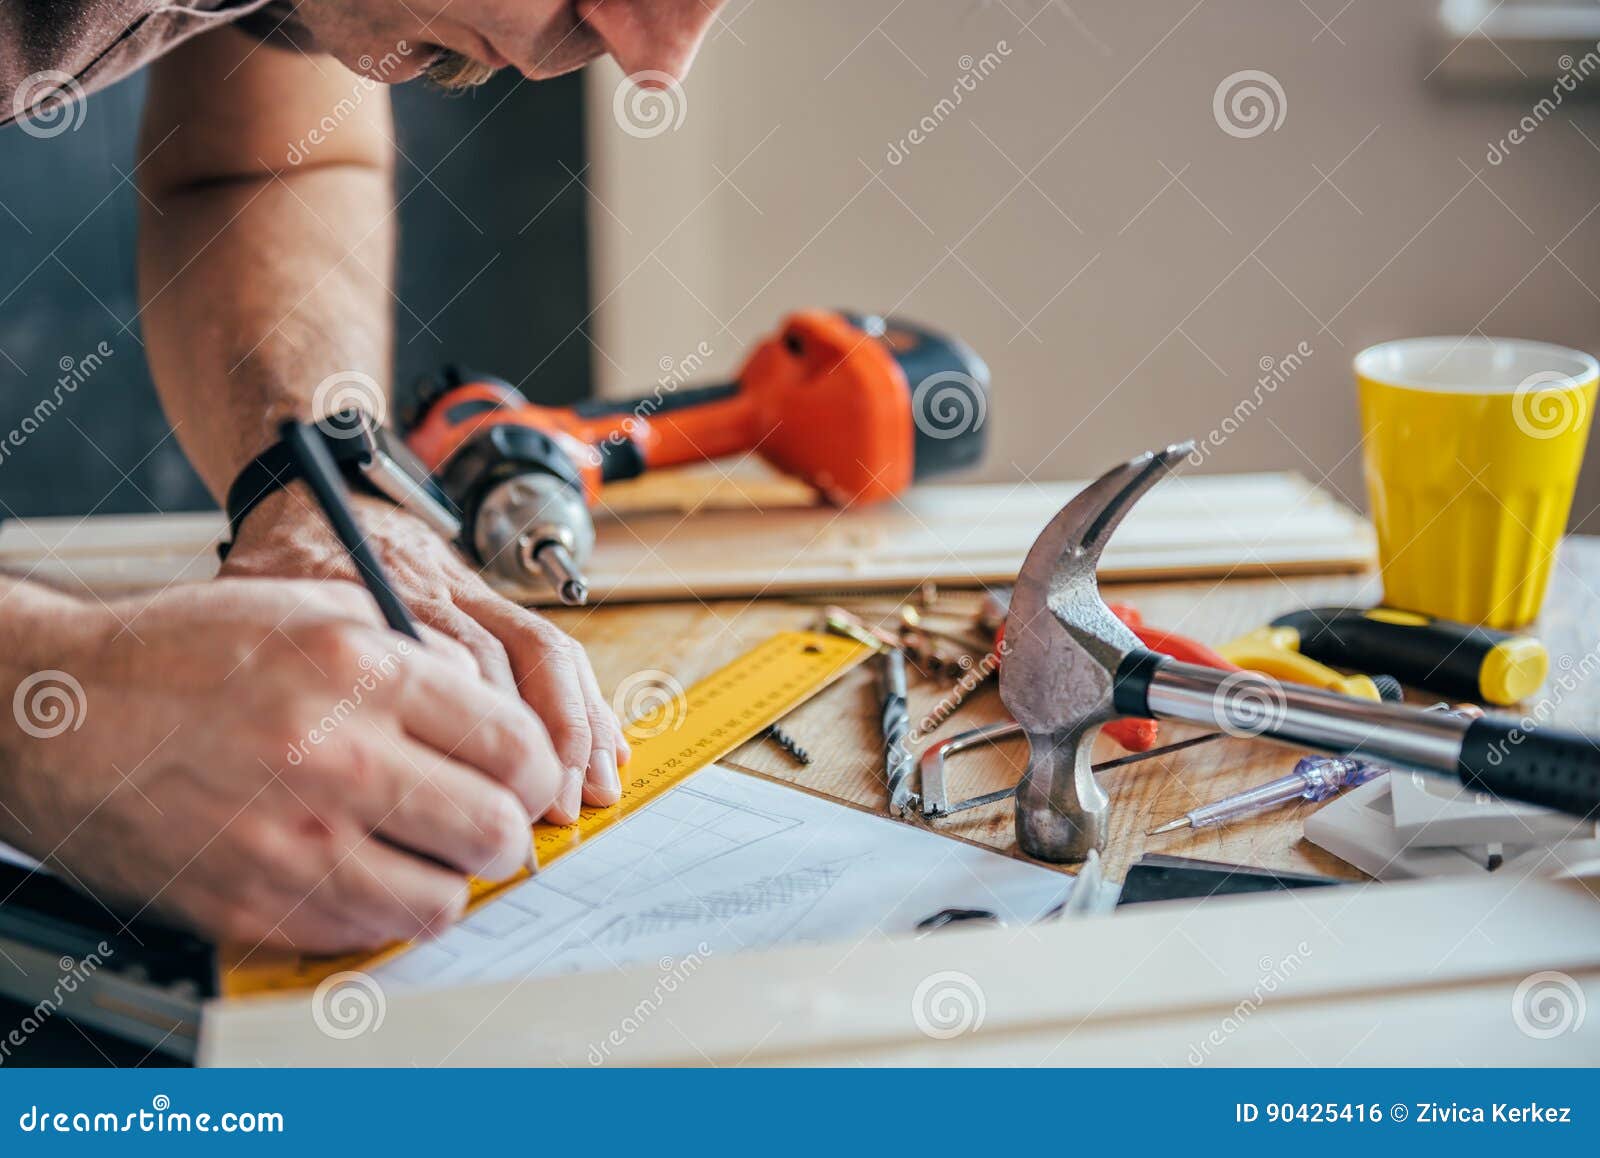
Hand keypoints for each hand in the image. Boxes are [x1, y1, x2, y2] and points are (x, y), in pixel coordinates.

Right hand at [0, 579, 566, 953]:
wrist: (57, 716)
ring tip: (420, 851)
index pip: (515, 748)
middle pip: (494, 831)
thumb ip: (414, 650)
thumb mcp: (311, 608)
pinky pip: (365, 933)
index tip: (525, 778)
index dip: (535, 771)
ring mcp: (293, 843)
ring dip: (446, 879)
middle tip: (483, 822)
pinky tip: (357, 870)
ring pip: (441, 899)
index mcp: (362, 674)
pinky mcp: (252, 905)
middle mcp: (336, 759)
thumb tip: (487, 699)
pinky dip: (379, 911)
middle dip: (503, 831)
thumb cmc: (179, 657)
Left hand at [219, 486, 628, 821]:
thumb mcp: (251, 603)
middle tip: (549, 809)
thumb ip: (272, 658)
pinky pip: (555, 646)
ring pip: (544, 652)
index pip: (441, 664)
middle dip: (539, 742)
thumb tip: (283, 754)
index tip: (479, 797)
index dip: (470, 735)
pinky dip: (587, 701)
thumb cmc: (280, 559)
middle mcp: (433, 593)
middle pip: (504, 662)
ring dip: (576, 726)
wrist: (314, 487)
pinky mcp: (492, 599)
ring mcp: (471, 593)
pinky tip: (607, 749)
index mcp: (370, 596)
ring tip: (592, 788)